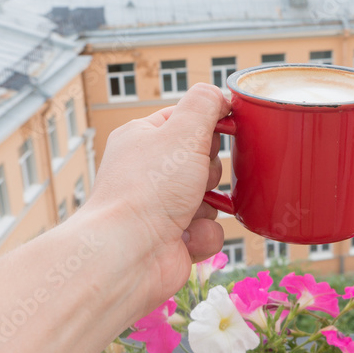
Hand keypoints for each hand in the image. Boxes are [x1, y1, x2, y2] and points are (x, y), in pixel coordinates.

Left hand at [77, 83, 229, 307]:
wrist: (129, 255)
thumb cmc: (148, 191)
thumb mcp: (182, 131)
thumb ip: (205, 104)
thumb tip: (219, 96)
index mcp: (143, 139)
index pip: (186, 120)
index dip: (209, 126)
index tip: (224, 130)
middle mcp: (150, 172)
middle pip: (204, 159)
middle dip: (209, 171)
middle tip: (194, 178)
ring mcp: (162, 207)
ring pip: (212, 197)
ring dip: (208, 206)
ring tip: (186, 212)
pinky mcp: (175, 238)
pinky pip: (210, 230)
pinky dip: (203, 235)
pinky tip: (183, 237)